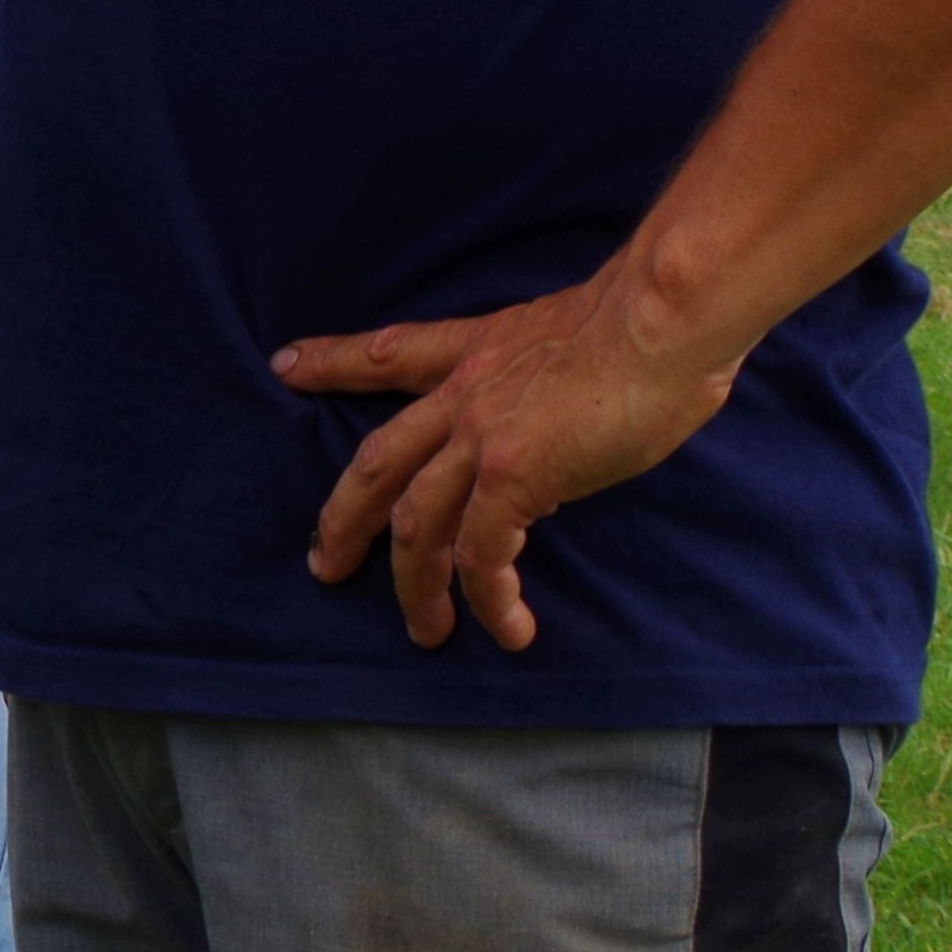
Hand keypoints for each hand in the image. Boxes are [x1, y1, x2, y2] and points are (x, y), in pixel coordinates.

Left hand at [275, 267, 746, 653]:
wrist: (664, 318)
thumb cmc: (648, 322)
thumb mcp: (569, 337)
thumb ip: (541, 384)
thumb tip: (550, 440)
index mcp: (476, 353)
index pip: (389, 355)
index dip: (335, 362)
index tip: (286, 365)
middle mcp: (463, 395)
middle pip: (378, 464)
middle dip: (343, 518)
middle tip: (323, 564)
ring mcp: (481, 437)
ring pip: (417, 525)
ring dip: (416, 587)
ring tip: (427, 632)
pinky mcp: (514, 476)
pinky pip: (482, 554)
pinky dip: (490, 599)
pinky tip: (509, 629)